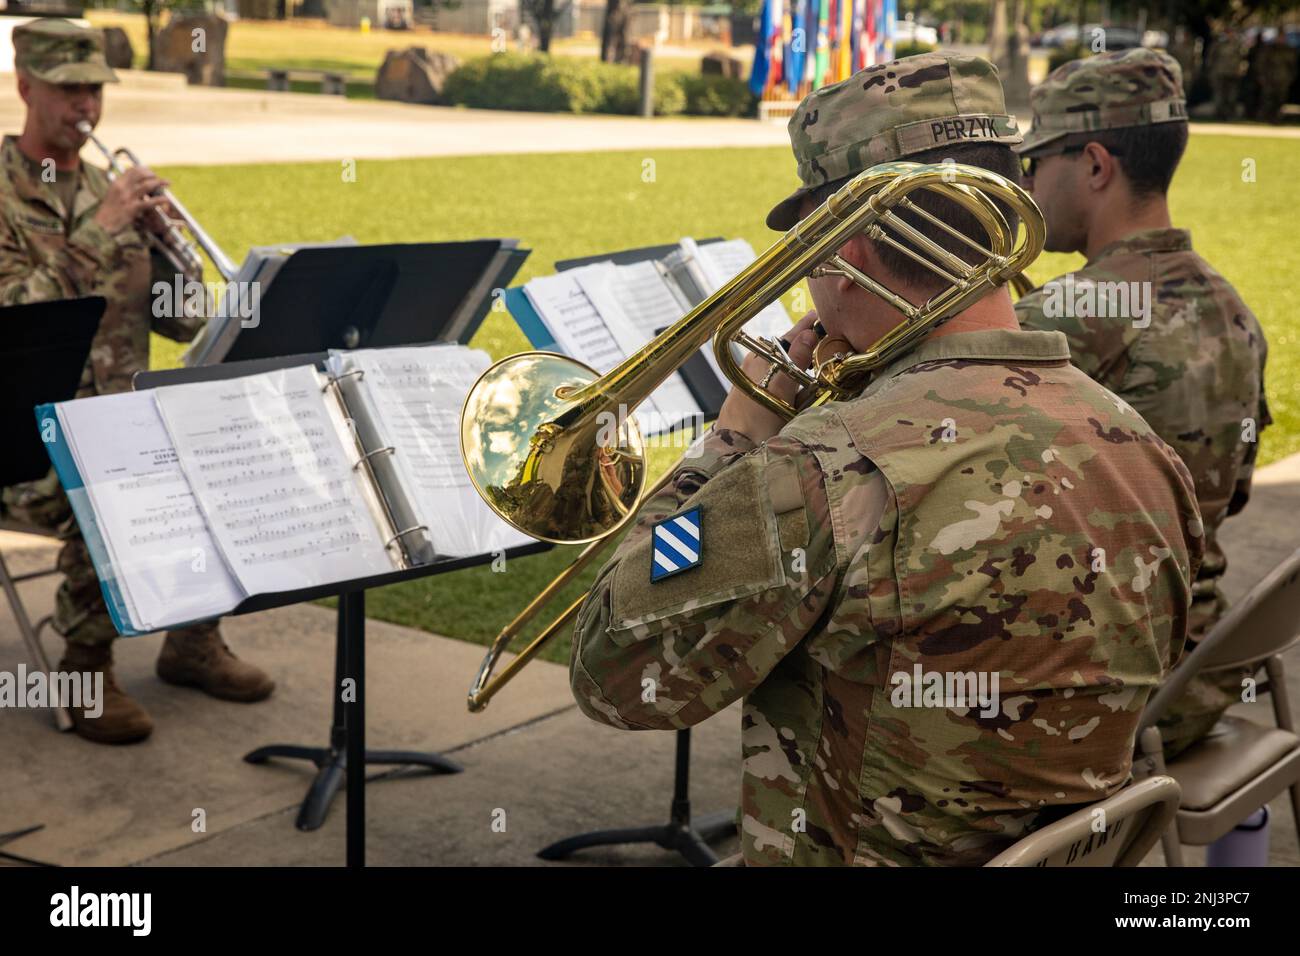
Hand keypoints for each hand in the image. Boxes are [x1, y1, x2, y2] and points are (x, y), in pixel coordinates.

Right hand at [92, 166, 168, 233]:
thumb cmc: (109, 212)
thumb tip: (135, 184)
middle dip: (153, 175)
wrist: (102, 225)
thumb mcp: (113, 195)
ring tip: (167, 183)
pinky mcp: (133, 208)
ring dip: (159, 183)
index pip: (132, 170)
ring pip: (147, 185)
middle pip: (141, 174)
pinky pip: (150, 202)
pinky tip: (166, 199)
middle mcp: (122, 188)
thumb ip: (123, 188)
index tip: (151, 173)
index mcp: (117, 183)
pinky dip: (160, 199)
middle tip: (160, 179)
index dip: (144, 169)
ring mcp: (128, 197)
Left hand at [714, 310, 819, 443]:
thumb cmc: (756, 421)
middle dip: (806, 344)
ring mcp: (755, 381)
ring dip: (800, 364)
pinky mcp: (755, 397)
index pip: (790, 336)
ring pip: (784, 366)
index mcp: (761, 359)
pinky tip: (800, 389)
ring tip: (818, 362)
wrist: (734, 450)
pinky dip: (792, 381)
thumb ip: (796, 361)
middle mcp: (756, 366)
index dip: (807, 326)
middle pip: (787, 350)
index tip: (820, 316)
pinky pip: (779, 381)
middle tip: (825, 338)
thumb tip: (809, 334)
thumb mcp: (782, 389)